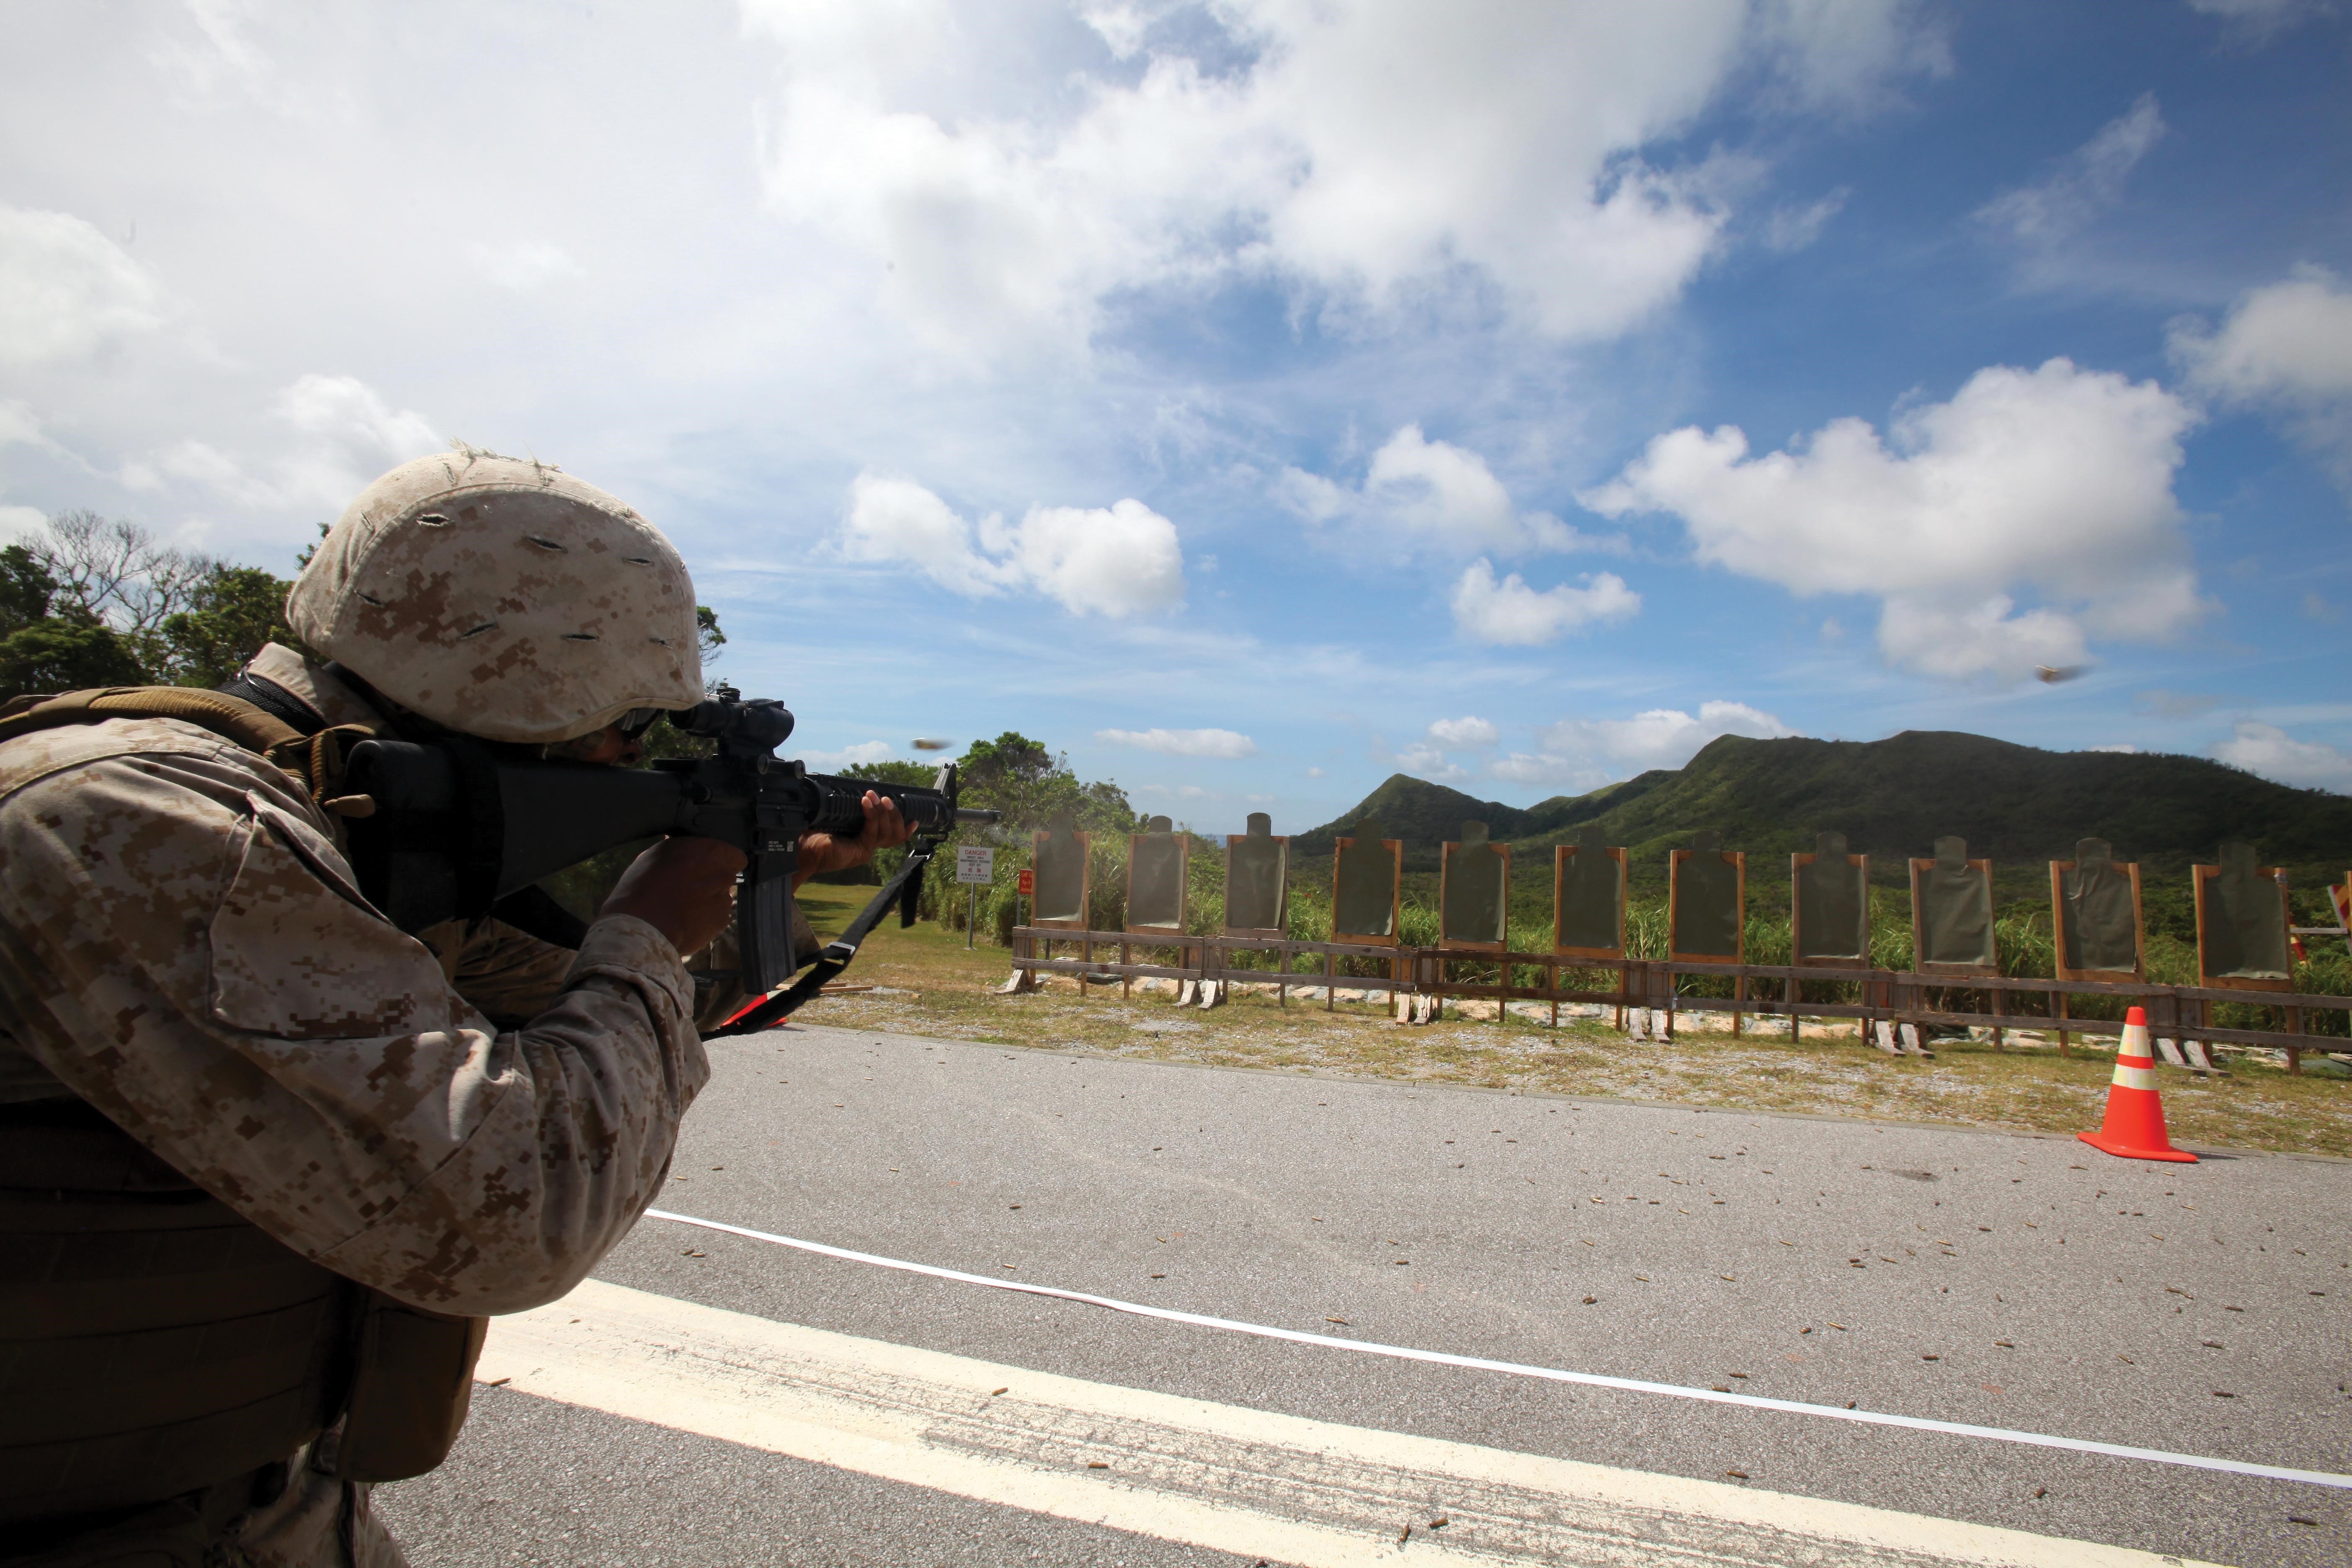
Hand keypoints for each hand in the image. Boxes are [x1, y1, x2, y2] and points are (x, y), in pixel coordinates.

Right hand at [600, 837, 746, 957]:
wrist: (644, 924)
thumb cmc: (644, 886)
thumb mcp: (657, 855)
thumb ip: (680, 850)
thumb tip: (683, 849)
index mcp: (711, 851)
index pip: (734, 855)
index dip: (722, 861)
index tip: (707, 866)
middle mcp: (723, 873)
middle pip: (726, 877)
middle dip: (712, 881)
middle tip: (689, 888)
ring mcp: (724, 899)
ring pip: (721, 898)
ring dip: (707, 901)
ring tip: (681, 907)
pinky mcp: (720, 922)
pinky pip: (715, 918)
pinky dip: (705, 920)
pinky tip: (685, 921)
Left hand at [791, 791, 910, 888]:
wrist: (802, 849)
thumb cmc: (813, 832)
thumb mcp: (836, 817)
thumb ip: (850, 809)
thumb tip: (858, 791)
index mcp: (864, 838)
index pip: (891, 835)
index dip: (904, 827)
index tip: (915, 819)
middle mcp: (868, 846)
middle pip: (894, 834)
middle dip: (894, 814)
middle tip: (885, 798)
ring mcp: (865, 850)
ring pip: (886, 832)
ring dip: (883, 812)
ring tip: (874, 796)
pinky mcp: (860, 852)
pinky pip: (872, 832)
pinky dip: (871, 815)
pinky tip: (865, 802)